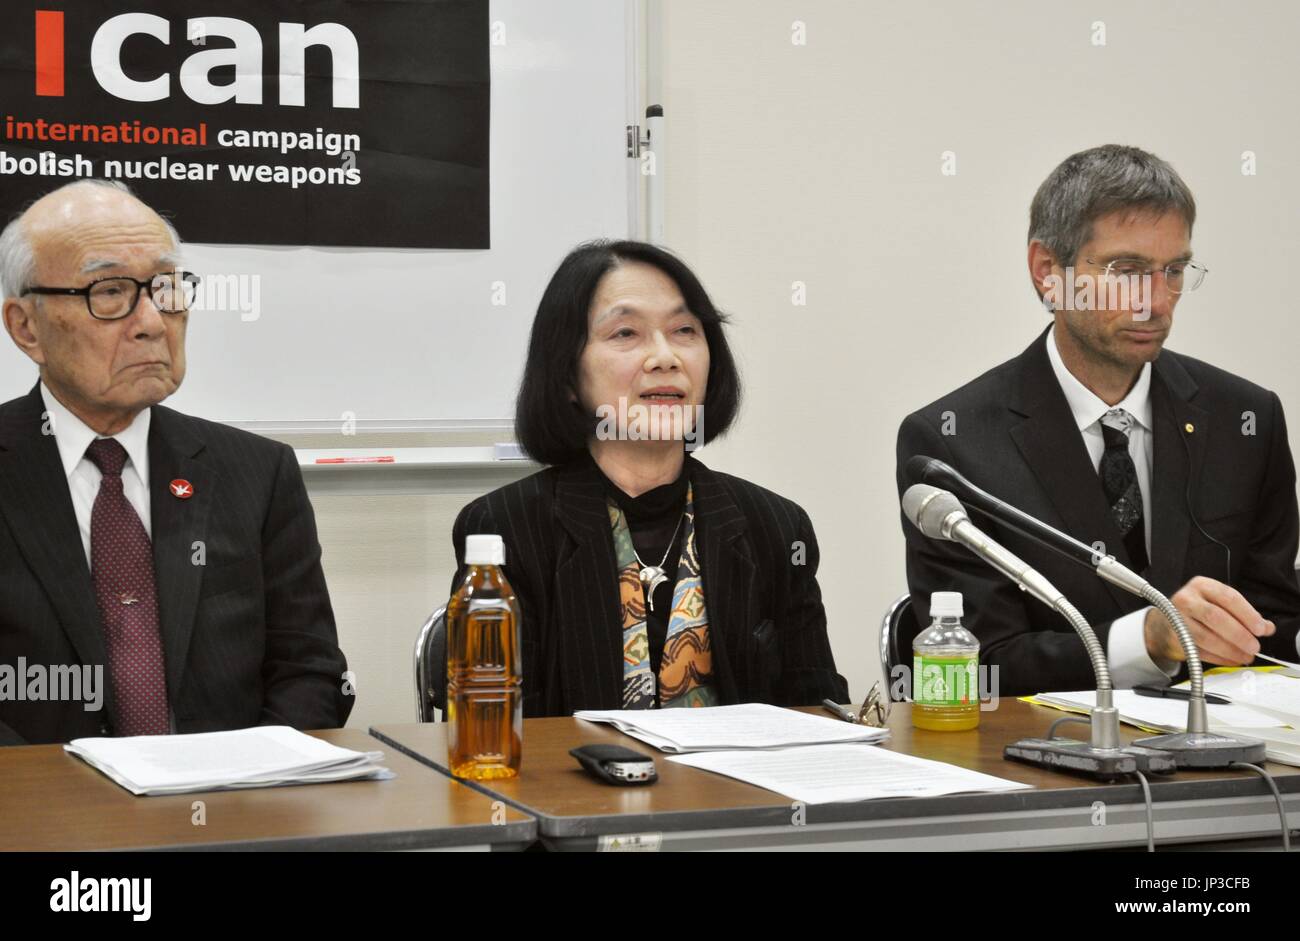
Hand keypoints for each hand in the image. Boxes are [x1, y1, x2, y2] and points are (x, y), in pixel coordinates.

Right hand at [1143, 576, 1274, 664]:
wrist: (1166, 623)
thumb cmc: (1198, 612)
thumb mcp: (1220, 604)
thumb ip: (1244, 614)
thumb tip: (1267, 627)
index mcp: (1202, 585)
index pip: (1228, 597)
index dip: (1248, 614)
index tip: (1261, 629)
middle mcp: (1186, 599)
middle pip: (1215, 616)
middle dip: (1239, 634)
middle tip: (1254, 646)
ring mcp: (1176, 619)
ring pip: (1206, 636)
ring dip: (1230, 650)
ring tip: (1245, 656)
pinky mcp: (1174, 638)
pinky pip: (1199, 650)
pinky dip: (1219, 658)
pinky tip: (1231, 660)